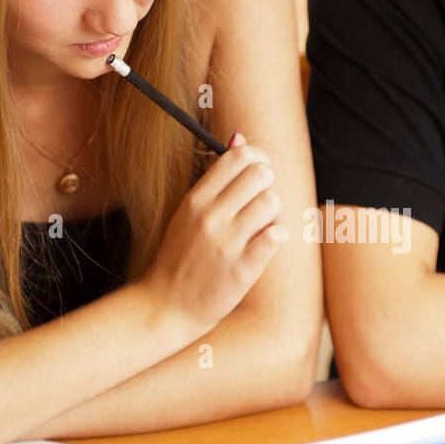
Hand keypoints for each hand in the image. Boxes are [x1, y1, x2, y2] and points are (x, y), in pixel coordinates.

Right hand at [139, 130, 288, 342]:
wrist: (167, 306)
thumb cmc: (180, 257)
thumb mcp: (188, 213)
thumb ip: (215, 178)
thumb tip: (239, 137)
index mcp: (196, 200)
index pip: (237, 157)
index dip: (257, 157)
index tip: (259, 169)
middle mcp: (210, 217)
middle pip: (260, 174)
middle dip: (267, 184)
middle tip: (260, 200)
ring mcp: (227, 243)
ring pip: (272, 202)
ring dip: (273, 212)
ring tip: (261, 225)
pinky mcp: (243, 268)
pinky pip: (276, 235)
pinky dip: (277, 236)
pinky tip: (266, 242)